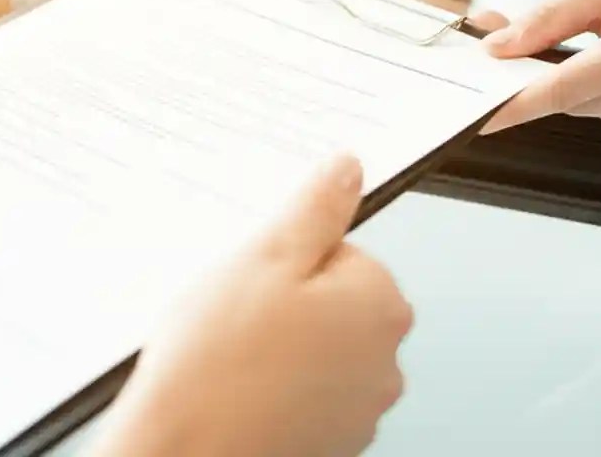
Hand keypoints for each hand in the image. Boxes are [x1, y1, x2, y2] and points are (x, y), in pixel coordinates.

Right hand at [95, 156, 412, 456]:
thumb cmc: (216, 368)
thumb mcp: (263, 259)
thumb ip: (316, 210)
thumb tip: (347, 170)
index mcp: (380, 306)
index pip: (344, 251)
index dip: (289, 260)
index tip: (257, 279)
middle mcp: (384, 361)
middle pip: (336, 302)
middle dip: (290, 303)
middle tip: (238, 317)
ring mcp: (359, 408)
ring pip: (319, 349)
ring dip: (282, 347)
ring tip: (233, 356)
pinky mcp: (330, 440)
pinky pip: (307, 393)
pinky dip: (278, 388)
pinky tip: (239, 389)